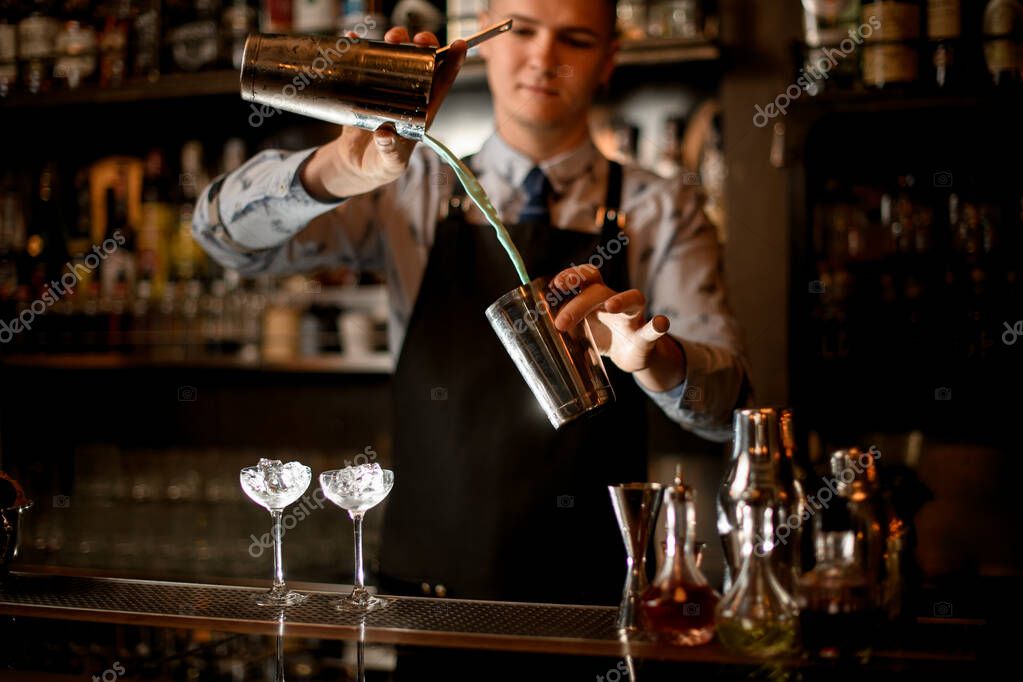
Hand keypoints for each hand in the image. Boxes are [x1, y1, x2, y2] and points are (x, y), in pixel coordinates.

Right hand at [300, 29, 466, 200]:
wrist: (359, 163)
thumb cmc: (384, 163)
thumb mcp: (389, 161)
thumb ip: (389, 149)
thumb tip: (384, 134)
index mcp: (423, 111)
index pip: (442, 84)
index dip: (453, 64)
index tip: (461, 45)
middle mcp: (409, 95)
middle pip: (422, 63)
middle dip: (424, 46)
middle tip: (417, 39)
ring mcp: (389, 88)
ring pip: (398, 57)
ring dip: (397, 43)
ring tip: (391, 37)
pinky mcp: (367, 86)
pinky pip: (366, 62)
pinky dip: (360, 48)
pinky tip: (352, 38)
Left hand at [551, 265, 686, 389]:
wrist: (630, 357)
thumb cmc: (601, 336)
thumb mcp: (579, 328)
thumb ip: (562, 322)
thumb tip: (530, 324)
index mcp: (596, 298)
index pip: (586, 276)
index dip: (572, 276)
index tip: (555, 285)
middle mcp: (615, 302)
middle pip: (599, 291)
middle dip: (578, 304)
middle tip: (560, 324)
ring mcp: (632, 318)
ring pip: (633, 298)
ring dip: (622, 300)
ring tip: (610, 307)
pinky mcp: (645, 336)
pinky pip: (653, 328)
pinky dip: (658, 325)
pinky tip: (660, 323)